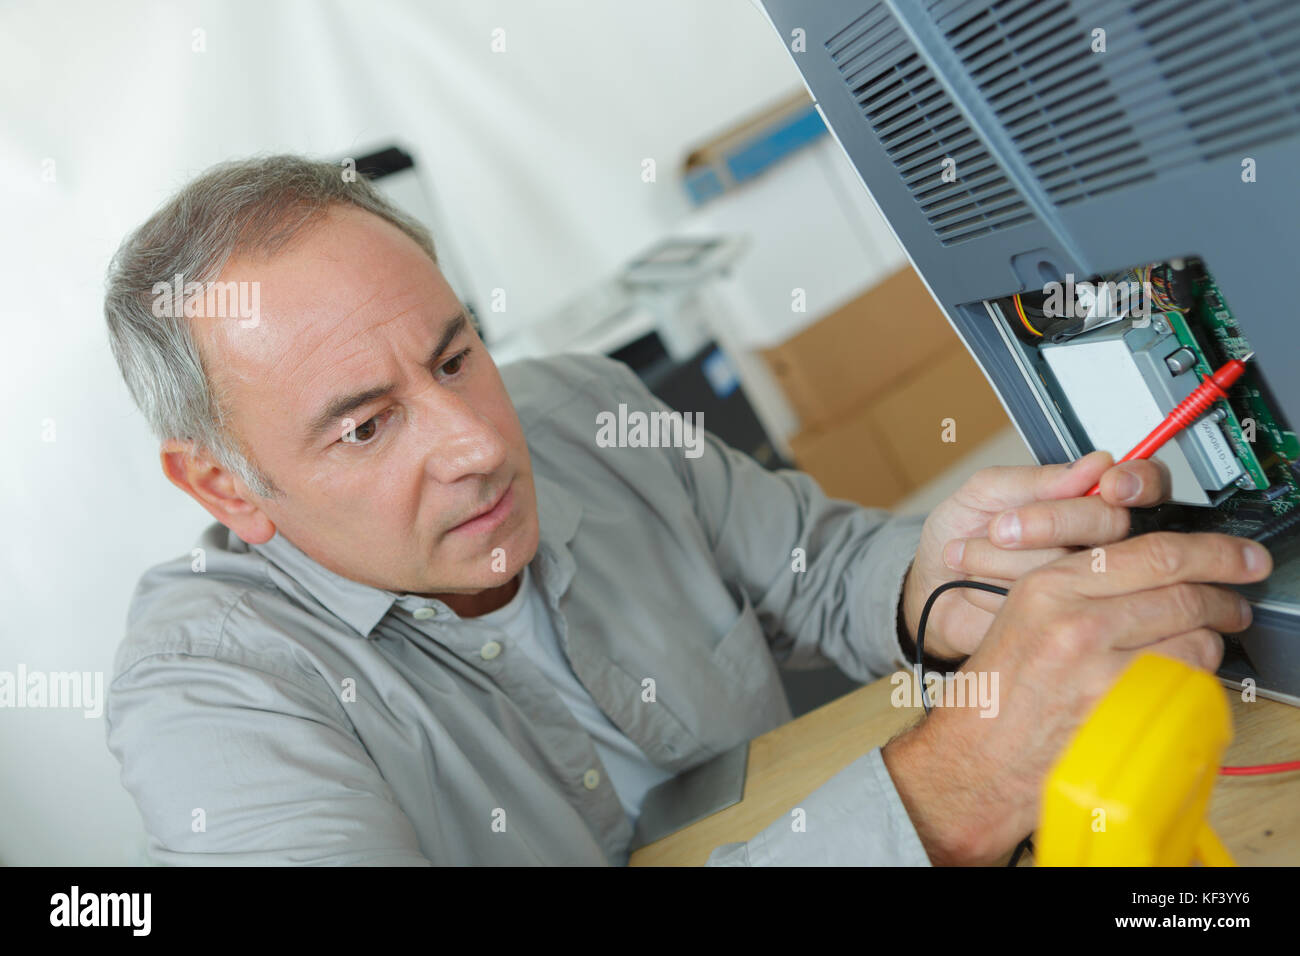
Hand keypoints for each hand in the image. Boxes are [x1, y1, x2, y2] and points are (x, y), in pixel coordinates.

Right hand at [883, 530, 1272, 864]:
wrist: (975, 758)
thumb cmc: (995, 696)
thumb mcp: (1022, 616)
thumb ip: (1081, 587)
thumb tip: (1152, 572)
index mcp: (1049, 587)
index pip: (1151, 552)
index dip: (1210, 551)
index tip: (1236, 556)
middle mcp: (1075, 621)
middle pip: (1182, 592)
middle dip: (1223, 598)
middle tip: (1233, 605)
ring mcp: (1100, 669)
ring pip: (1195, 639)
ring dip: (1209, 643)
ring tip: (1201, 647)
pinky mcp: (1119, 713)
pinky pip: (1184, 686)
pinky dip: (1192, 683)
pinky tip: (1175, 683)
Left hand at [900, 450, 1171, 659]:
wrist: (929, 587)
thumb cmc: (961, 532)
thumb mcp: (986, 490)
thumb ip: (1037, 480)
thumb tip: (1094, 465)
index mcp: (1089, 501)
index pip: (1142, 486)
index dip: (1136, 483)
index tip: (1110, 486)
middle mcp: (1098, 544)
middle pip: (1113, 528)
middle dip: (1052, 523)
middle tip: (1000, 528)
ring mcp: (1086, 587)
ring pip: (1074, 566)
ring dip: (1005, 558)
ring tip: (967, 553)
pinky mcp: (1063, 622)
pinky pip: (1049, 602)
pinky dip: (997, 587)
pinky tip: (977, 583)